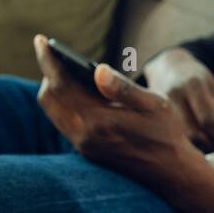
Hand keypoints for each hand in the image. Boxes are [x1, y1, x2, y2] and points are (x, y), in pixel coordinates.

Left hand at [33, 34, 202, 185]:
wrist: (172, 172)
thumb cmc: (167, 133)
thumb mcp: (154, 105)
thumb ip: (124, 88)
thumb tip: (98, 69)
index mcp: (99, 121)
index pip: (61, 85)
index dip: (49, 61)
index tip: (40, 40)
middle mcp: (85, 136)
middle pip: (49, 99)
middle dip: (49, 74)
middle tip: (57, 56)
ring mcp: (84, 146)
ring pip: (54, 112)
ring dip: (55, 90)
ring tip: (66, 71)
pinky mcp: (88, 151)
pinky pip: (64, 123)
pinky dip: (65, 104)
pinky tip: (79, 93)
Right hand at [143, 47, 213, 153]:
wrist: (168, 66)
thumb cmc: (198, 81)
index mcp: (195, 86)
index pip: (209, 120)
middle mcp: (174, 94)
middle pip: (192, 133)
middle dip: (210, 147)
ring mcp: (158, 105)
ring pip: (178, 139)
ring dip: (195, 150)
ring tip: (206, 148)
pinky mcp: (148, 114)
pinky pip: (166, 137)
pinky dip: (181, 146)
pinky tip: (190, 146)